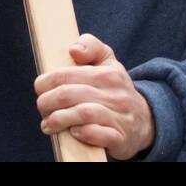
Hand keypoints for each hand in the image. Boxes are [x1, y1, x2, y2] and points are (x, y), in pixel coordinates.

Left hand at [34, 34, 154, 159]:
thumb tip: (73, 50)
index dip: (46, 82)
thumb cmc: (116, 89)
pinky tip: (73, 133)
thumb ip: (91, 47)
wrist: (145, 120)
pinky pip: (98, 134)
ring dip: (59, 119)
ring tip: (48, 124)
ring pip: (82, 114)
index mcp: (109, 72)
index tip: (40, 88)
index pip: (66, 75)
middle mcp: (116, 93)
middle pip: (69, 94)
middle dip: (47, 102)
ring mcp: (120, 116)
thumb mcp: (108, 62)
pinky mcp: (121, 138)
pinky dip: (82, 133)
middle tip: (42, 107)